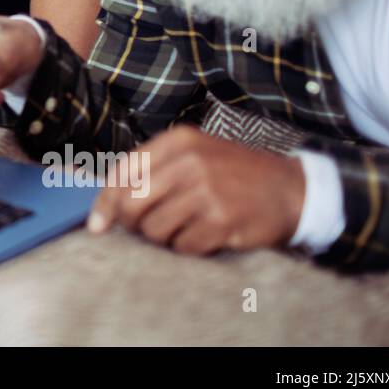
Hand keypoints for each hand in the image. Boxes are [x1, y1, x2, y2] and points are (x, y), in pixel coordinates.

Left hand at [88, 125, 305, 254]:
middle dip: (133, 223)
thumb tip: (101, 216)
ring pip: (154, 229)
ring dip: (165, 237)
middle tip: (149, 227)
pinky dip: (188, 248)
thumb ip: (149, 173)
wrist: (290, 188)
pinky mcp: (222, 220)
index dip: (105, 203)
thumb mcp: (192, 156)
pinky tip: (205, 236)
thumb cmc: (232, 174)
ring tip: (186, 227)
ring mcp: (206, 190)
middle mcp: (189, 161)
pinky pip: (182, 247)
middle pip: (131, 204)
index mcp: (177, 141)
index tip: (98, 225)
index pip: (122, 173)